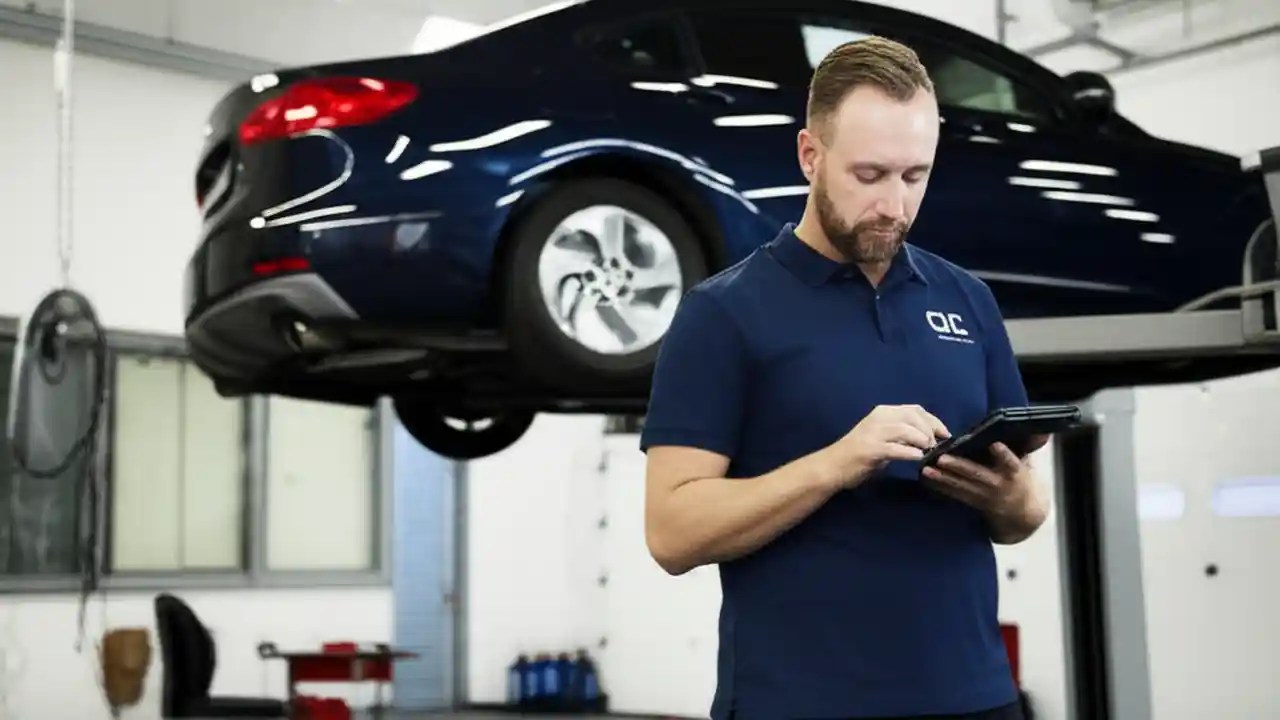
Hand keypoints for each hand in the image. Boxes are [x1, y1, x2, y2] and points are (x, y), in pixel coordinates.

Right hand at [823, 404, 949, 488]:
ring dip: (922, 440)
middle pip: (913, 417)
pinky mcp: (871, 449)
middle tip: (936, 444)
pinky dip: (911, 453)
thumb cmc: (859, 453)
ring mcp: (874, 433)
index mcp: (883, 412)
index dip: (933, 420)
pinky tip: (917, 458)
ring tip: (927, 451)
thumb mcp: (883, 436)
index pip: (914, 410)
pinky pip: (897, 449)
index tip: (944, 433)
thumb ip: (902, 434)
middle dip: (930, 430)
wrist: (833, 465)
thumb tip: (929, 438)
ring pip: (906, 430)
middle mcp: (879, 417)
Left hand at [921, 442, 1044, 525]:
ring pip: (962, 487)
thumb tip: (1042, 429)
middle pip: (978, 475)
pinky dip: (940, 487)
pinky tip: (927, 478)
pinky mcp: (973, 502)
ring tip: (927, 469)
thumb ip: (1030, 446)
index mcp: (1014, 473)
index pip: (1011, 462)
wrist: (1022, 513)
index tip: (994, 444)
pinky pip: (955, 495)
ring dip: (943, 478)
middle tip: (942, 458)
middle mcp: (998, 485)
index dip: (1003, 454)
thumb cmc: (1021, 479)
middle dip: (960, 467)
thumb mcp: (1028, 463)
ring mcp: (984, 496)